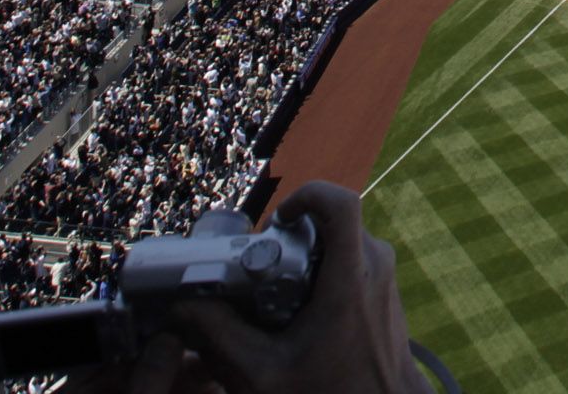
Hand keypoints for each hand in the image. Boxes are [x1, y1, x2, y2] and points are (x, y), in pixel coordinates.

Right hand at [168, 184, 426, 393]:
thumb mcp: (261, 373)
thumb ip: (220, 336)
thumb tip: (183, 304)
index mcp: (351, 279)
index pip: (341, 203)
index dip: (306, 194)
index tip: (276, 221)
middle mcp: (374, 267)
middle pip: (329, 223)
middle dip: (291, 239)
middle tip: (260, 274)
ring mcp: (383, 277)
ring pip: (338, 242)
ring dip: (303, 260)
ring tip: (274, 299)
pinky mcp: (383, 291)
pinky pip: (349, 262)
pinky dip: (320, 275)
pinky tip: (295, 314)